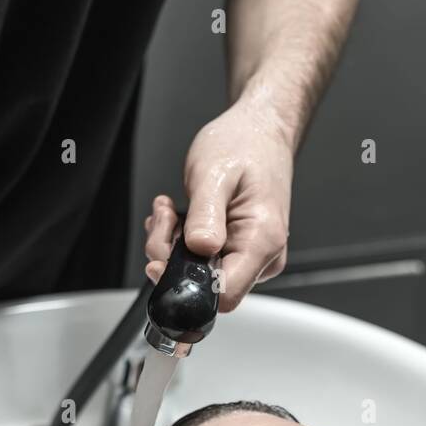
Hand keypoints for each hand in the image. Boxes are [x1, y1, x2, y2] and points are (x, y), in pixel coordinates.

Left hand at [144, 98, 293, 311]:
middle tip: (166, 218)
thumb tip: (198, 250)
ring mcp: (250, 256)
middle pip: (206, 287)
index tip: (162, 260)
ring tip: (171, 210)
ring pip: (197, 275)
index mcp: (263, 241)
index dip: (187, 285)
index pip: (224, 296)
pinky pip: (199, 261)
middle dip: (172, 257)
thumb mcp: (214, 174)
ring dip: (172, 245)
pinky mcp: (236, 251)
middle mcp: (261, 257)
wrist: (260, 130)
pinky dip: (180, 242)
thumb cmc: (245, 144)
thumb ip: (205, 216)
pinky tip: (179, 216)